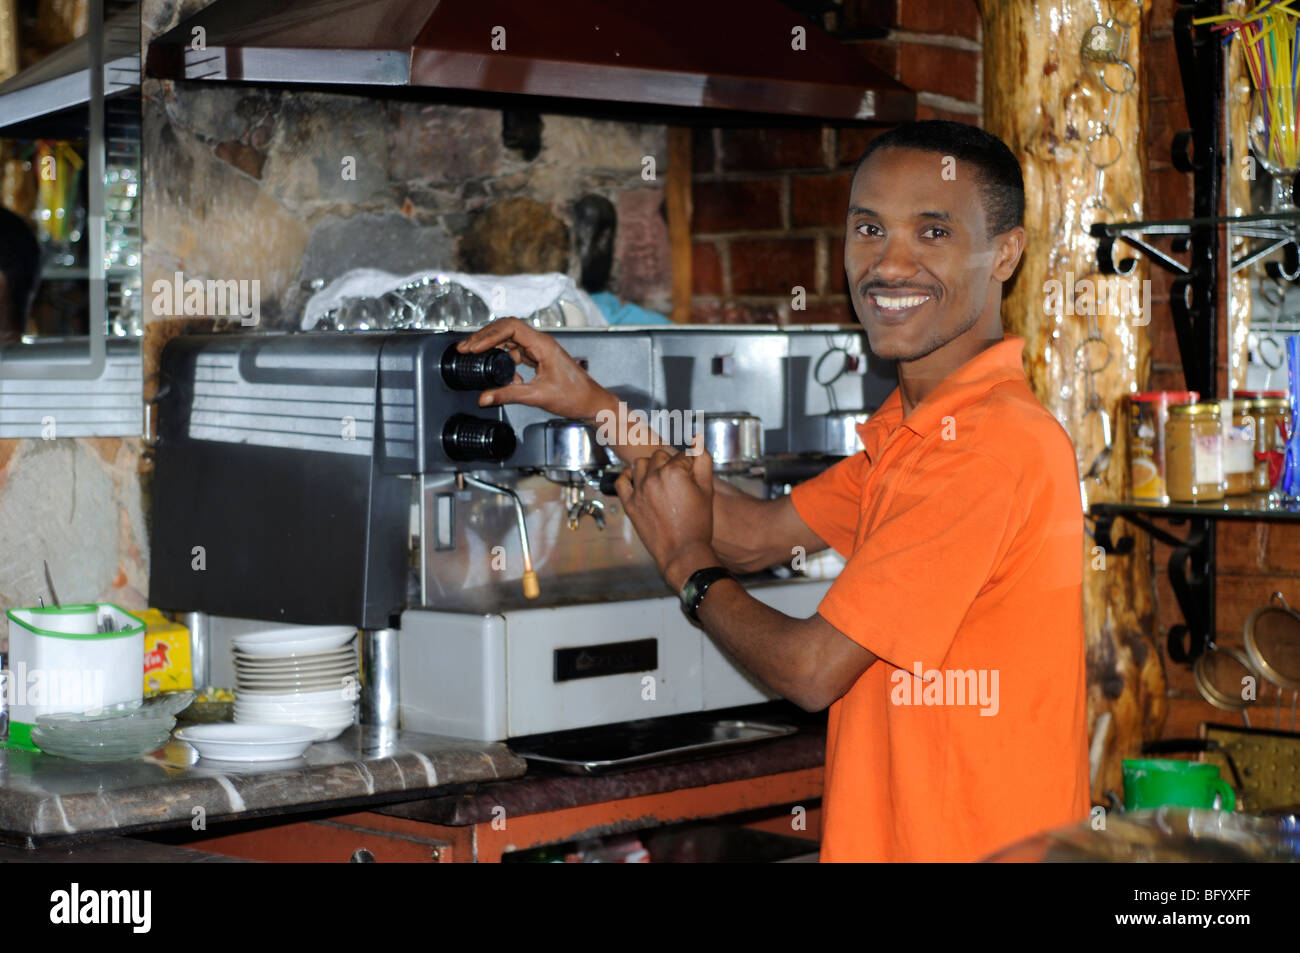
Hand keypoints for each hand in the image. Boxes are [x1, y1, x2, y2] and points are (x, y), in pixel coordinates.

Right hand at [456, 317, 612, 418]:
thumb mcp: (538, 396)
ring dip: (493, 349)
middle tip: (466, 349)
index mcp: (543, 344)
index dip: (489, 335)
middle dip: (485, 338)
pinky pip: (516, 354)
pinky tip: (503, 377)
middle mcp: (541, 343)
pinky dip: (505, 363)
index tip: (474, 347)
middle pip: (506, 330)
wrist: (591, 403)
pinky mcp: (539, 359)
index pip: (510, 328)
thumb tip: (485, 397)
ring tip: (477, 359)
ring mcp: (539, 350)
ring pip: (509, 341)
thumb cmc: (575, 396)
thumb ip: (508, 395)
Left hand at [616, 434, 719, 589]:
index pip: (683, 456)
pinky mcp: (630, 504)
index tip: (693, 476)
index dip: (691, 465)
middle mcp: (653, 478)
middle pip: (661, 456)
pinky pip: (621, 481)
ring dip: (651, 467)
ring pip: (641, 463)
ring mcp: (639, 490)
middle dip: (671, 464)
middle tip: (679, 480)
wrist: (683, 552)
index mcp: (673, 472)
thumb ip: (703, 461)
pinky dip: (627, 476)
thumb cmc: (697, 525)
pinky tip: (637, 480)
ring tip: (661, 479)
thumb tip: (697, 442)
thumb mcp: (707, 490)